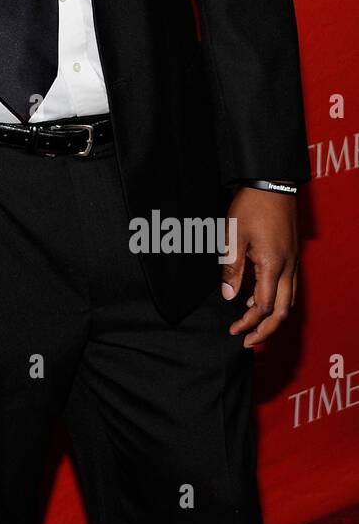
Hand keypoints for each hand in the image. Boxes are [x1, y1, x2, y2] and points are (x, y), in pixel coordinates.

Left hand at [221, 188, 298, 347]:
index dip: (249, 323)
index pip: (264, 307)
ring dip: (272, 317)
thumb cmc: (251, 206)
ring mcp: (294, 261)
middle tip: (247, 342)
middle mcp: (289, 267)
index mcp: (274, 265)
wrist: (272, 182)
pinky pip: (289, 286)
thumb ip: (231, 268)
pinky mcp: (293, 254)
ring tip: (251, 324)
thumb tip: (229, 296)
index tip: (233, 331)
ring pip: (289, 301)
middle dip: (265, 330)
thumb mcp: (234, 235)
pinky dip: (276, 300)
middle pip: (283, 312)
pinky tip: (257, 298)